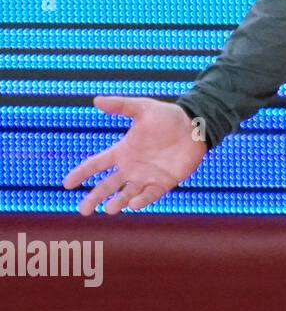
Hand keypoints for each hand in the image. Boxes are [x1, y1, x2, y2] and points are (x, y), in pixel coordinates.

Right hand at [62, 97, 207, 214]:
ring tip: (109, 209)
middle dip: (94, 198)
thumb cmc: (167, 116)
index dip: (82, 173)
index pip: (96, 164)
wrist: (194, 126)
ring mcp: (147, 176)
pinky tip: (133, 204)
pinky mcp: (163, 183)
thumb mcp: (142, 108)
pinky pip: (149, 195)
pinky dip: (141, 200)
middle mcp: (131, 167)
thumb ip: (121, 106)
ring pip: (127, 194)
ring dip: (118, 202)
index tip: (66, 183)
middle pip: (107, 186)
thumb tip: (96, 100)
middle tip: (83, 210)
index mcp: (122, 151)